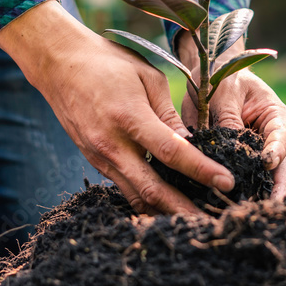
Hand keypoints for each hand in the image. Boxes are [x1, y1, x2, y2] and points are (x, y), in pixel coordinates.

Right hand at [0, 0, 234, 214]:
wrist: (58, 64)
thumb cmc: (108, 63)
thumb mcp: (147, 77)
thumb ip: (169, 114)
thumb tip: (191, 144)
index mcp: (129, 117)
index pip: (172, 152)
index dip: (201, 171)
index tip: (227, 183)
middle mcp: (111, 144)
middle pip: (151, 189)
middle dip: (183, 210)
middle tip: (210, 222)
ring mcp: (98, 157)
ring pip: (135, 197)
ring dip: (164, 211)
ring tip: (192, 220)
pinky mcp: (93, 162)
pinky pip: (123, 187)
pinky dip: (145, 200)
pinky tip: (166, 205)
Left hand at [175, 31, 285, 199]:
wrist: (212, 77)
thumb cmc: (223, 78)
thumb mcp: (224, 93)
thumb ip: (228, 118)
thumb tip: (229, 147)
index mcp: (276, 117)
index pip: (281, 137)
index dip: (276, 151)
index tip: (267, 162)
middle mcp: (272, 139)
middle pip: (280, 168)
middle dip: (276, 188)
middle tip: (270, 207)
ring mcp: (257, 154)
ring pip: (263, 180)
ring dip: (257, 197)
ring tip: (249, 214)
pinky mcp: (239, 163)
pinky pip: (242, 181)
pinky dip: (238, 194)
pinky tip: (229, 209)